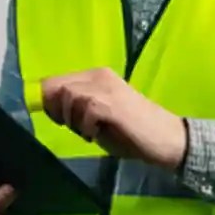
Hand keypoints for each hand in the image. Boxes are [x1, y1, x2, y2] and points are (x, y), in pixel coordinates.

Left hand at [41, 67, 187, 169]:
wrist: (167, 139)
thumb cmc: (132, 132)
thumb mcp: (97, 117)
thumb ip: (76, 109)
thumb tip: (49, 107)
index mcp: (96, 76)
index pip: (56, 80)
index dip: (47, 99)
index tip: (55, 118)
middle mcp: (99, 75)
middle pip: (57, 86)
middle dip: (57, 110)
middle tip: (74, 127)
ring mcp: (106, 87)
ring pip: (68, 96)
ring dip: (73, 119)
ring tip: (90, 132)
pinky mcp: (111, 103)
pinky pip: (85, 111)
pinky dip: (86, 127)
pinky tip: (98, 135)